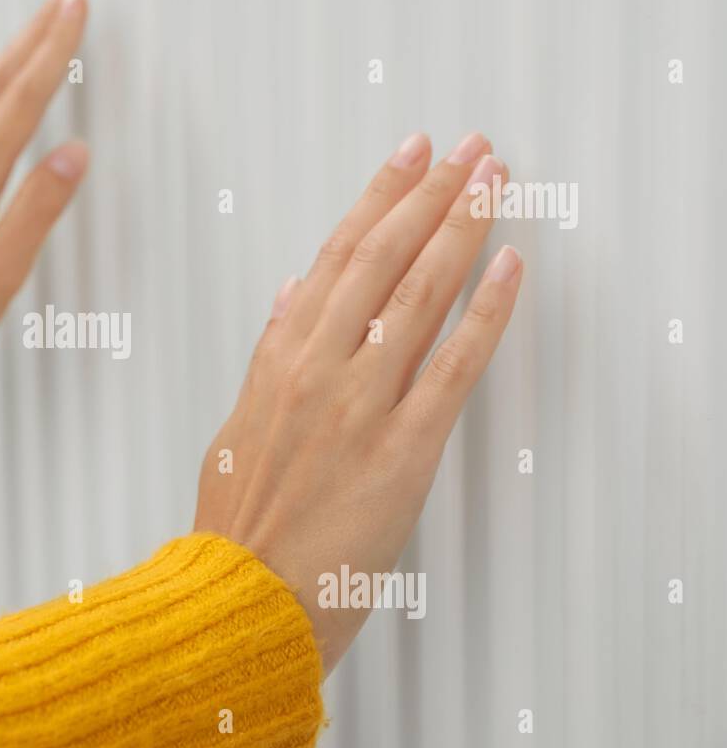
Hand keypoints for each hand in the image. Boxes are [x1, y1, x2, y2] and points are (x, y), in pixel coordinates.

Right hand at [193, 132, 522, 675]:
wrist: (242, 598)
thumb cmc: (237, 524)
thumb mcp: (237, 426)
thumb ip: (271, 354)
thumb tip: (294, 292)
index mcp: (278, 361)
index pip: (336, 256)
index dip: (379, 197)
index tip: (410, 155)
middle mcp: (319, 369)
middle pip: (384, 259)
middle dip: (431, 194)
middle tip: (469, 149)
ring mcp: (361, 405)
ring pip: (420, 295)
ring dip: (463, 230)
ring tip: (494, 183)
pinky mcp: (402, 449)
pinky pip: (453, 366)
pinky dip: (485, 312)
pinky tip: (510, 268)